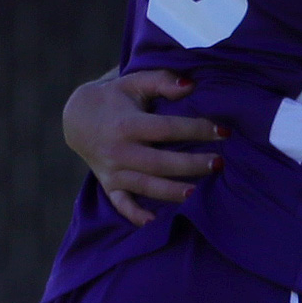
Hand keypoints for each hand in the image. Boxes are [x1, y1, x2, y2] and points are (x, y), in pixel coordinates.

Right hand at [63, 68, 226, 226]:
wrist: (78, 118)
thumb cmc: (115, 98)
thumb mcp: (134, 82)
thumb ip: (162, 80)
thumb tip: (190, 85)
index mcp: (127, 124)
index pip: (166, 129)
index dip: (196, 129)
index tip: (223, 131)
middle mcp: (119, 150)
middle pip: (159, 162)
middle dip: (191, 164)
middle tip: (219, 163)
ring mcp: (113, 171)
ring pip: (145, 186)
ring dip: (171, 192)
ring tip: (197, 193)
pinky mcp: (109, 185)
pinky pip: (121, 204)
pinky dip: (135, 215)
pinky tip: (154, 222)